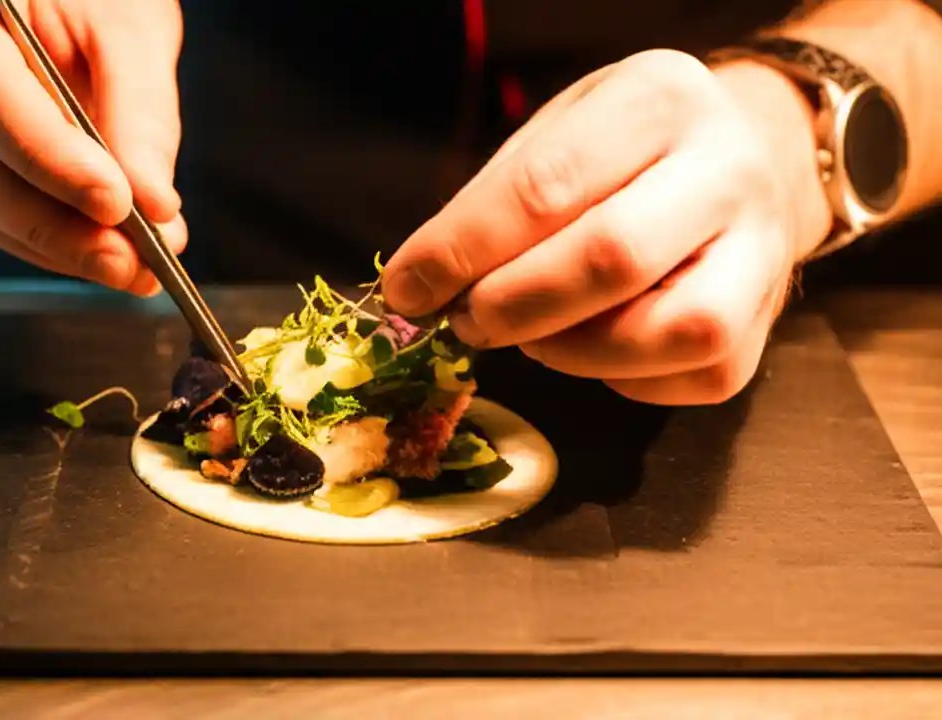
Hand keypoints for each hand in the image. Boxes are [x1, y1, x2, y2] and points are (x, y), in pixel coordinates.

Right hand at [0, 0, 184, 294]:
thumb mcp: (131, 22)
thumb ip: (141, 110)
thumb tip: (153, 208)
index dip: (48, 159)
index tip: (119, 204)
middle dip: (50, 226)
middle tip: (129, 263)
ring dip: (46, 241)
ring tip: (123, 264)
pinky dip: (32, 230)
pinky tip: (87, 244)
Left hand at [383, 50, 832, 404]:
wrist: (747, 160)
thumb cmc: (624, 152)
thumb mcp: (556, 135)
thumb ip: (493, 203)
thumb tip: (419, 287)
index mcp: (658, 100)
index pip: (546, 184)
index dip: (463, 248)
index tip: (407, 288)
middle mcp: (727, 168)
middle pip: (614, 256)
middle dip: (516, 305)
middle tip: (467, 321)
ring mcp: (763, 249)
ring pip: (677, 330)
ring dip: (575, 352)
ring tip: (531, 336)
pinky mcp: (767, 323)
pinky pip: (698, 375)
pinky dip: (625, 378)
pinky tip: (592, 347)